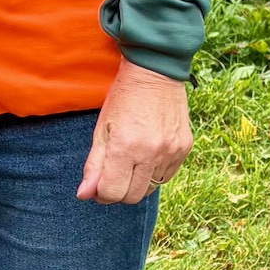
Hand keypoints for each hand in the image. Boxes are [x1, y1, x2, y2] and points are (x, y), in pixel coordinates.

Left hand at [77, 61, 191, 205]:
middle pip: (132, 197)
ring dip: (137, 183)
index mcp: (125, 147)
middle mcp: (151, 152)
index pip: (112, 192)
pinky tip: (147, 155)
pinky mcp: (184, 148)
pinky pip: (167, 176)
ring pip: (150, 188)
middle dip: (118, 191)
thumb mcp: (102, 129)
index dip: (101, 193)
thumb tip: (85, 195)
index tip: (98, 184)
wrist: (155, 72)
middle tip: (113, 175)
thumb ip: (94, 165)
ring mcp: (171, 151)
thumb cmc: (123, 98)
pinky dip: (154, 173)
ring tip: (131, 161)